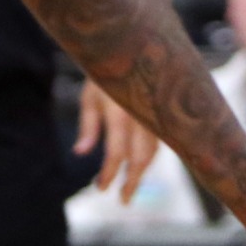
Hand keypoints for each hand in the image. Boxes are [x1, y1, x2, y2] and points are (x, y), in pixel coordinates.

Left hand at [75, 81, 159, 203]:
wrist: (133, 45)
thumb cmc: (104, 72)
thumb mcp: (90, 96)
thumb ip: (88, 126)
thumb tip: (80, 153)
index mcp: (120, 110)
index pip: (117, 152)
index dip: (109, 174)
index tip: (101, 188)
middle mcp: (142, 114)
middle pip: (141, 157)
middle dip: (133, 182)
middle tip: (123, 200)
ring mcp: (156, 112)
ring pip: (155, 150)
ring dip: (143, 171)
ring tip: (131, 186)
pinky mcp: (164, 112)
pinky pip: (161, 139)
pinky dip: (151, 156)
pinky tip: (141, 165)